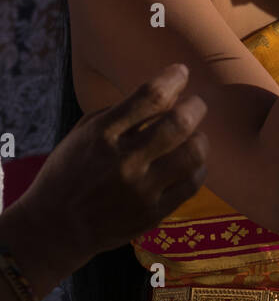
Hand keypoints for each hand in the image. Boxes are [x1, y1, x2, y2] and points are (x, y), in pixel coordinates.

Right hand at [9, 64, 207, 287]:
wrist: (55, 228)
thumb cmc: (71, 171)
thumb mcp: (86, 132)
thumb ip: (123, 112)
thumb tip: (168, 93)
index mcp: (102, 134)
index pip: (151, 96)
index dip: (174, 78)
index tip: (181, 72)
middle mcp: (123, 161)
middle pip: (179, 123)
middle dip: (196, 106)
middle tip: (196, 105)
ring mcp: (139, 190)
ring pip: (192, 155)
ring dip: (200, 139)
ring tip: (195, 136)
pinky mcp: (151, 215)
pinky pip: (191, 185)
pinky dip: (197, 168)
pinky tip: (190, 164)